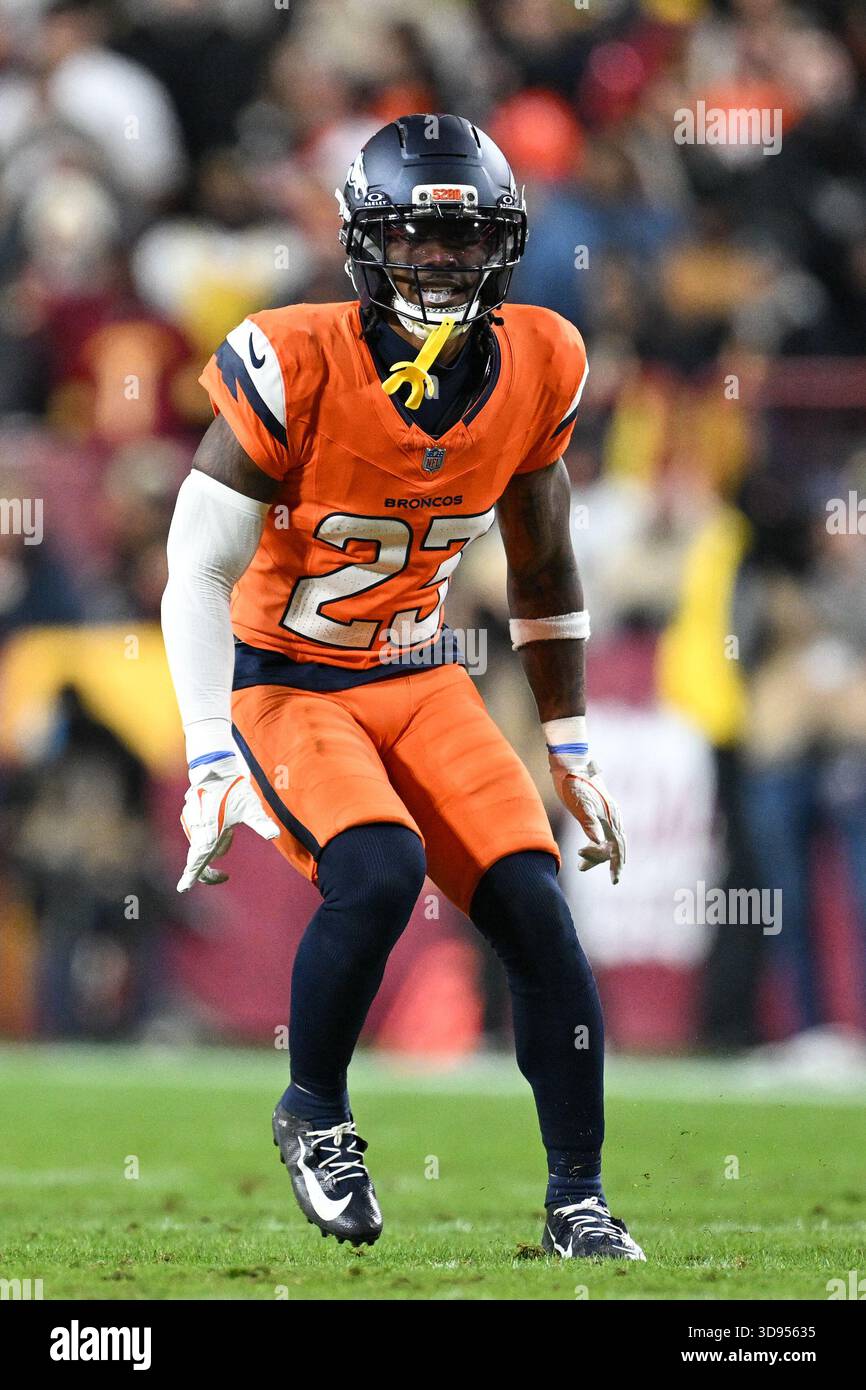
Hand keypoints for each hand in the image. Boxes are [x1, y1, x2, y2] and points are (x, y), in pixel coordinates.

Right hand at [178, 753, 278, 891]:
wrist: (214, 766)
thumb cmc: (234, 788)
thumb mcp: (251, 806)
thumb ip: (261, 822)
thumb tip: (274, 835)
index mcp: (209, 832)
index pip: (198, 860)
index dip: (191, 876)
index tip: (182, 888)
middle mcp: (196, 829)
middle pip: (202, 856)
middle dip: (217, 856)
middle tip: (228, 853)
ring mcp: (191, 822)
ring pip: (203, 843)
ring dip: (216, 841)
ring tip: (230, 827)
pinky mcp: (189, 815)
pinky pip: (200, 832)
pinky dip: (210, 832)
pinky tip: (222, 818)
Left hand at [548, 752, 625, 884]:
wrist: (570, 761)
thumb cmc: (572, 783)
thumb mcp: (579, 804)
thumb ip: (590, 824)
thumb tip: (600, 843)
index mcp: (610, 817)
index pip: (617, 847)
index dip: (616, 865)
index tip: (614, 881)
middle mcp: (613, 816)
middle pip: (614, 846)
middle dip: (604, 862)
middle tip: (582, 870)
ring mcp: (607, 812)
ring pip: (608, 840)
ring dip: (595, 853)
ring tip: (579, 863)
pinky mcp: (600, 808)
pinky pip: (603, 832)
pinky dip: (595, 842)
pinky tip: (587, 845)